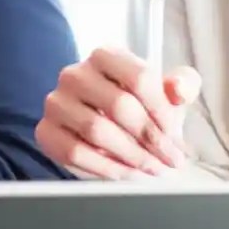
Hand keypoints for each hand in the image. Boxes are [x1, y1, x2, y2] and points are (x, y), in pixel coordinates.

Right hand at [35, 47, 199, 179]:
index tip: (174, 133)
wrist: (103, 129)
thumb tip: (179, 90)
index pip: (139, 77)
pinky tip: (126, 172)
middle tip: (168, 158)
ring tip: (152, 167)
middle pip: (119, 105)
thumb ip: (182, 84)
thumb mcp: (165, 93)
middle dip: (150, 138)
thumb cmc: (137, 107)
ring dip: (131, 155)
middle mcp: (75, 74)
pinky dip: (106, 168)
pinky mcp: (46, 131)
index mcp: (105, 56)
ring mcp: (56, 102)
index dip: (161, 110)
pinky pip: (76, 152)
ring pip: (97, 130)